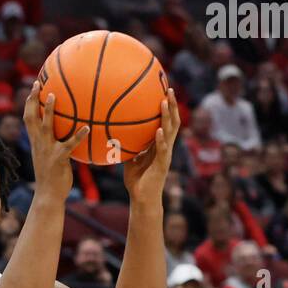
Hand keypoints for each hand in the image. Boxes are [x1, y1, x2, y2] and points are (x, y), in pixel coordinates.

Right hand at [24, 80, 88, 201]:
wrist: (48, 196)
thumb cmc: (51, 177)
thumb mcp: (49, 158)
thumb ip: (54, 145)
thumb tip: (67, 134)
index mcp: (36, 143)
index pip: (28, 119)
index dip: (29, 103)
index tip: (33, 89)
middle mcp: (39, 144)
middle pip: (32, 117)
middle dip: (33, 99)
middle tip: (37, 84)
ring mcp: (48, 150)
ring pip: (46, 126)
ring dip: (49, 110)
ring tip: (54, 95)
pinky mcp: (59, 158)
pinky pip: (69, 144)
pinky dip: (78, 136)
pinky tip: (87, 128)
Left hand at [122, 89, 180, 207]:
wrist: (142, 199)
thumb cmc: (136, 180)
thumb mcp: (130, 159)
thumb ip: (128, 145)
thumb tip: (114, 133)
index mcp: (160, 145)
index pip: (166, 121)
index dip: (167, 107)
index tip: (163, 90)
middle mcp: (166, 147)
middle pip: (172, 122)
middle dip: (172, 105)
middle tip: (168, 88)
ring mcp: (165, 156)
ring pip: (170, 132)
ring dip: (168, 117)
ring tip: (165, 103)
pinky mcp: (162, 166)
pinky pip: (162, 150)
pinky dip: (161, 140)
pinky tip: (159, 131)